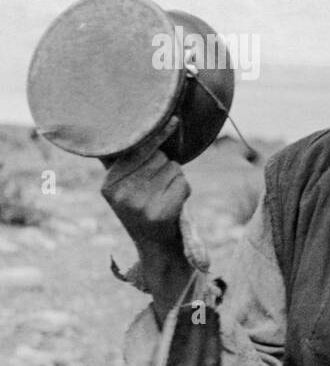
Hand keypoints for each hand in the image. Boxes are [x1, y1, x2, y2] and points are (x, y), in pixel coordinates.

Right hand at [100, 116, 187, 248]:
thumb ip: (124, 159)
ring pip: (173, 168)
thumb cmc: (143, 206)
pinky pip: (182, 183)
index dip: (157, 134)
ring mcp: (140, 204)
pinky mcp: (160, 213)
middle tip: (155, 187)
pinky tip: (173, 203)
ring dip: (175, 178)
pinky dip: (183, 190)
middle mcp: (121, 193)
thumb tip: (128, 123)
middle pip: (158, 157)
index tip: (174, 119)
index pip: (137, 150)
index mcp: (108, 184)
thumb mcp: (125, 186)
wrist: (155, 246)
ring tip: (163, 196)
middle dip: (164, 166)